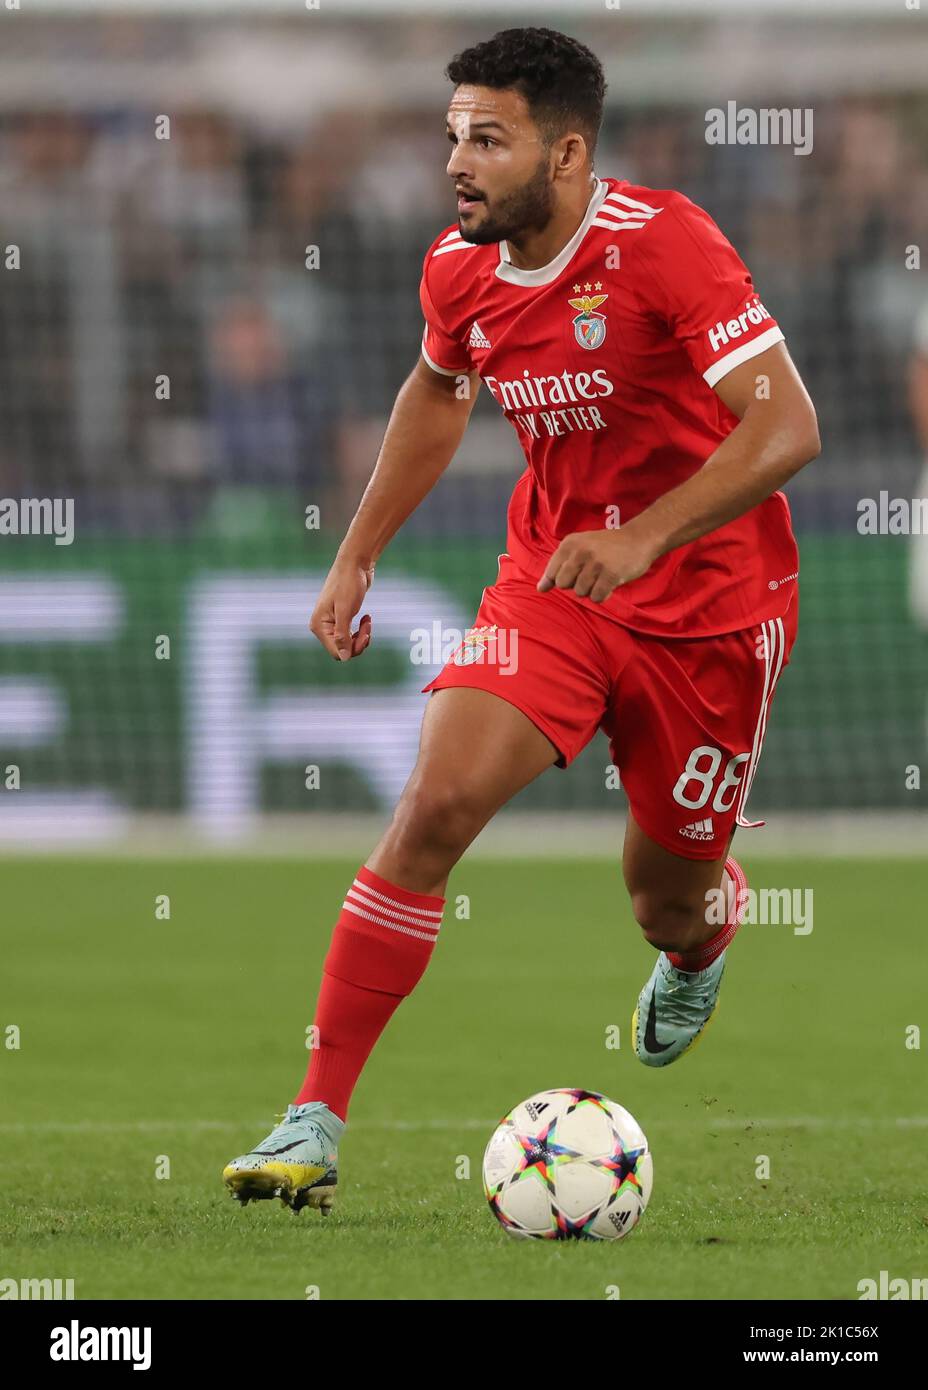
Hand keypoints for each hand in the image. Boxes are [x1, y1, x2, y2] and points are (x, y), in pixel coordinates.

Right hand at [309, 555, 374, 660]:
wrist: (355, 563)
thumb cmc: (349, 584)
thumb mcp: (346, 611)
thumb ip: (342, 635)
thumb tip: (344, 657)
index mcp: (319, 625)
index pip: (336, 652)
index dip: (353, 649)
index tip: (366, 635)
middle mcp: (322, 626)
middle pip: (343, 649)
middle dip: (358, 642)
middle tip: (369, 628)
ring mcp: (332, 622)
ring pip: (348, 643)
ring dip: (361, 636)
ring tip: (368, 621)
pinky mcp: (341, 618)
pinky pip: (351, 634)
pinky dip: (361, 630)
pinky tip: (367, 617)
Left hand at [537, 527, 658, 602]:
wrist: (638, 539)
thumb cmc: (606, 547)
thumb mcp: (579, 548)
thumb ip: (558, 567)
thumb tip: (540, 589)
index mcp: (569, 544)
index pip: (551, 573)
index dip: (559, 580)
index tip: (575, 575)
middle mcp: (580, 552)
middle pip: (563, 585)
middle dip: (575, 585)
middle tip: (590, 575)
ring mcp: (596, 563)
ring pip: (580, 592)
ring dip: (591, 590)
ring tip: (602, 576)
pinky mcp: (610, 575)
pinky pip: (596, 597)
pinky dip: (602, 595)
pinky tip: (609, 584)